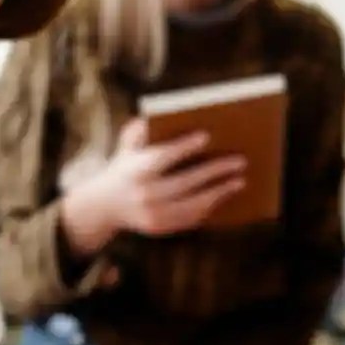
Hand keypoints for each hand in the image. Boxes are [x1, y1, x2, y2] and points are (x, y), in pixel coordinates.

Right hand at [61, 119, 245, 252]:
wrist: (103, 207)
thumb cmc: (124, 168)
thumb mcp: (126, 148)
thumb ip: (139, 131)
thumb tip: (159, 116)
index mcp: (135, 171)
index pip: (162, 157)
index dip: (184, 147)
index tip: (206, 135)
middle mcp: (144, 195)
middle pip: (185, 182)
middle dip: (215, 171)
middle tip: (240, 160)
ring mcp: (154, 215)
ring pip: (194, 203)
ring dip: (220, 192)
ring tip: (240, 180)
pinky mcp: (162, 227)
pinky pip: (192, 217)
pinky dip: (212, 205)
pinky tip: (227, 193)